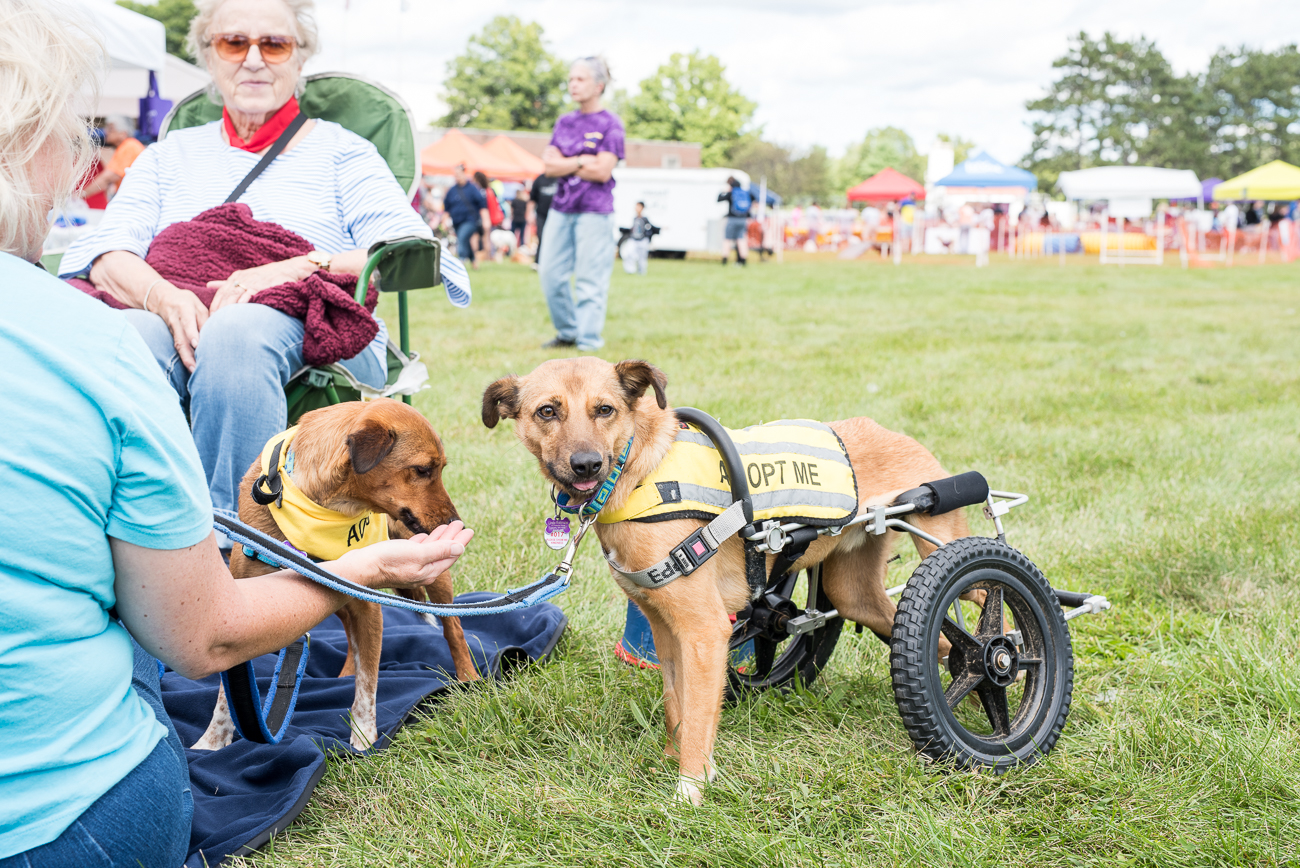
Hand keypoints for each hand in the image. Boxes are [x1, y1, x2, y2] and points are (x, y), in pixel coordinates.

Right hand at [153, 286, 208, 372]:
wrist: (162, 298)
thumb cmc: (186, 302)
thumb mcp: (197, 305)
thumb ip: (205, 319)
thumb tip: (214, 335)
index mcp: (184, 309)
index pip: (187, 322)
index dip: (191, 332)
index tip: (196, 344)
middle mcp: (176, 321)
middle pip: (180, 339)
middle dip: (187, 355)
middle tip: (195, 368)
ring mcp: (172, 329)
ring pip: (178, 345)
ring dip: (185, 359)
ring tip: (194, 371)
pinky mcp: (172, 335)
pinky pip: (178, 347)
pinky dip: (184, 357)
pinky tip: (191, 366)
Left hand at [208, 256, 314, 312]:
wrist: (288, 269)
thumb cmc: (266, 276)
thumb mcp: (245, 277)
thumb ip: (226, 283)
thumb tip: (208, 285)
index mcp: (235, 278)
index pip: (219, 294)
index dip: (213, 307)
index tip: (209, 320)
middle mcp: (240, 279)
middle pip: (224, 297)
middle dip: (218, 311)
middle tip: (213, 325)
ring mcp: (250, 282)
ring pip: (233, 297)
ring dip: (227, 310)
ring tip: (222, 322)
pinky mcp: (260, 285)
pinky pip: (248, 295)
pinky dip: (242, 303)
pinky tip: (238, 313)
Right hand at [336, 521, 474, 590]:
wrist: (359, 569)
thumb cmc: (387, 561)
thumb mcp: (417, 554)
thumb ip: (439, 551)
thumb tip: (460, 548)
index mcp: (429, 571)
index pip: (450, 555)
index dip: (460, 541)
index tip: (469, 529)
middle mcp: (421, 571)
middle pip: (442, 552)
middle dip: (452, 538)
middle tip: (460, 523)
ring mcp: (410, 567)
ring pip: (430, 551)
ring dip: (439, 538)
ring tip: (447, 526)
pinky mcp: (398, 562)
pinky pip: (417, 551)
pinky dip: (424, 542)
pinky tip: (425, 536)